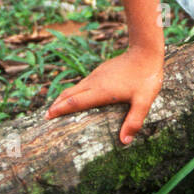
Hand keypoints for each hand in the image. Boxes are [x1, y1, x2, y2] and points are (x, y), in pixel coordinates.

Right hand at [45, 45, 163, 143]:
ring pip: (75, 87)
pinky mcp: (102, 70)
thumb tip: (124, 141)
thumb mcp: (143, 102)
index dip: (60, 109)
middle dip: (57, 105)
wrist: (145, 51)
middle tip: (47, 116)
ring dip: (64, 97)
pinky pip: (83, 83)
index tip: (48, 117)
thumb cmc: (146, 77)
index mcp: (101, 91)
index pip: (75, 102)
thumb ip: (134, 121)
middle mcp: (95, 82)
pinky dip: (75, 91)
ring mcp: (97, 75)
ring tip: (58, 107)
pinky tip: (79, 95)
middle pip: (70, 94)